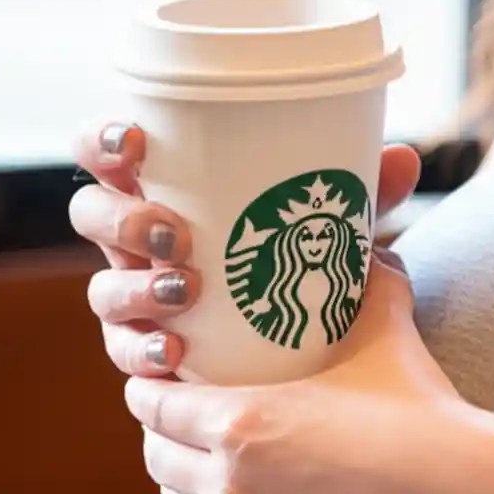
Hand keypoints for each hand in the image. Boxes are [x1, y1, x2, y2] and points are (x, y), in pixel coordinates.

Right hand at [68, 121, 423, 375]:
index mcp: (162, 188)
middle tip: (172, 231)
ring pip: (101, 290)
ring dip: (135, 289)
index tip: (138, 141)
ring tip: (185, 292)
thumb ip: (357, 192)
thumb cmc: (294, 259)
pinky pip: (126, 353)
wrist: (293, 347)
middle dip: (119, 219)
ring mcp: (134, 297)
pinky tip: (174, 353)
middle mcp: (135, 240)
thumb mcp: (322, 223)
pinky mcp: (145, 349)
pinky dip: (145, 351)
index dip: (103, 141)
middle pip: (89, 213)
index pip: (105, 151)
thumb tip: (405, 158)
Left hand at [124, 250, 465, 493]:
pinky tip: (239, 486)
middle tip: (181, 409)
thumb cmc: (415, 408)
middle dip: (162, 432)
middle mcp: (229, 479)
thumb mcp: (384, 331)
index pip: (152, 405)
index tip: (160, 373)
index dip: (150, 388)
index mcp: (237, 423)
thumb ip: (371, 282)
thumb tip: (372, 247)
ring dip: (183, 473)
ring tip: (206, 453)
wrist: (453, 480)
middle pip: (156, 456)